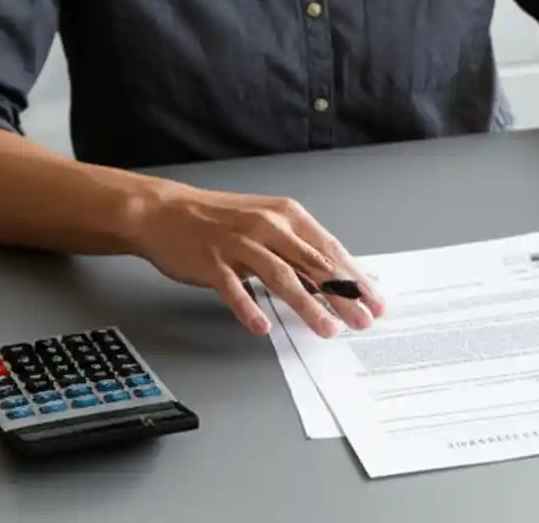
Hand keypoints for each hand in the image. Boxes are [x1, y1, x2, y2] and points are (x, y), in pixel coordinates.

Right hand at [128, 187, 385, 337]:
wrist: (164, 211)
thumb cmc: (221, 220)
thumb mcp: (268, 225)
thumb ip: (301, 250)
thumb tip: (338, 276)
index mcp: (287, 216)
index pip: (331, 251)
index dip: (355, 278)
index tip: (374, 301)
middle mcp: (268, 227)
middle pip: (313, 265)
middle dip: (343, 296)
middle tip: (362, 320)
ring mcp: (239, 243)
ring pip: (281, 277)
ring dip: (307, 306)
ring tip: (326, 329)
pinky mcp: (211, 261)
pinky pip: (233, 288)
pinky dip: (249, 308)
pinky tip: (262, 326)